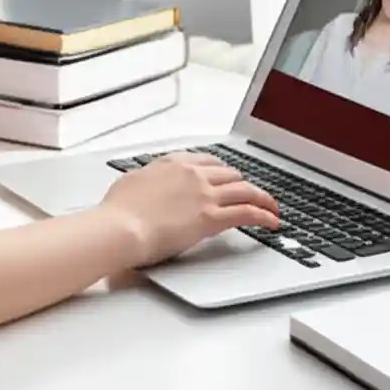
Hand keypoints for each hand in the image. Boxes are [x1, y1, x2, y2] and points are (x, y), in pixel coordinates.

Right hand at [98, 151, 279, 266]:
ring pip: (245, 189)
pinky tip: (272, 221)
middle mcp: (193, 173)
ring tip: (271, 208)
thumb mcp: (131, 182)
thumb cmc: (117, 211)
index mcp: (173, 163)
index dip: (223, 171)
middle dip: (243, 184)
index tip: (228, 178)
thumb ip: (148, 178)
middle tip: (250, 195)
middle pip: (231, 174)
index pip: (209, 161)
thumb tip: (149, 181)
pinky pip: (247, 212)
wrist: (118, 228)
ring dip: (262, 198)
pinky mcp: (211, 217)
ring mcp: (204, 194)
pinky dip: (264, 215)